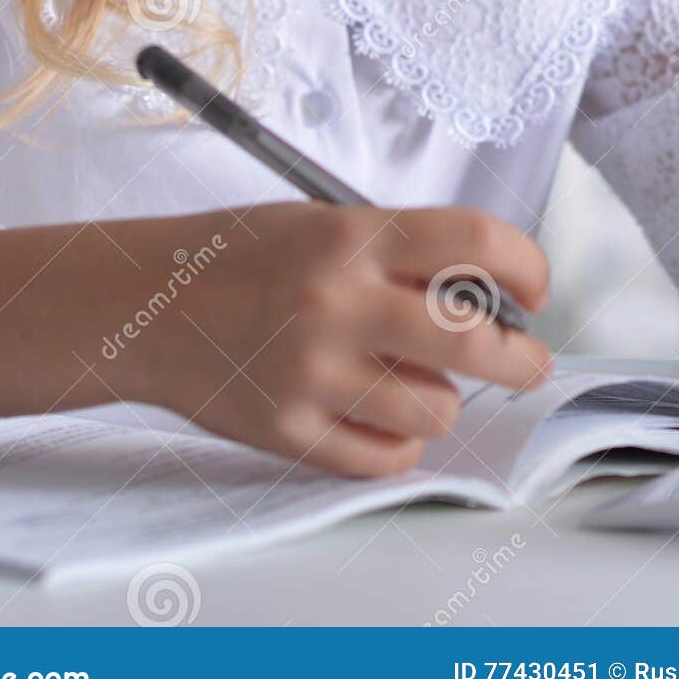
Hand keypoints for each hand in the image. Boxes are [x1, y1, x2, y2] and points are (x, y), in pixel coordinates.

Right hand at [104, 201, 550, 478]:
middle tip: (524, 358)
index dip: (528, 267)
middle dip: (520, 357)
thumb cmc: (237, 255)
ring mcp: (313, 374)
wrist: (144, 303)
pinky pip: (387, 457)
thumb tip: (489, 295)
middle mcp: (338, 303)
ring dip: (443, 398)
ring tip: (416, 379)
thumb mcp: (321, 222)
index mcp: (350, 237)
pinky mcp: (290, 432)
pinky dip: (399, 440)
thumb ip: (399, 253)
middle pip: (476, 341)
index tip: (534, 290)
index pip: (477, 241)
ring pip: (438, 408)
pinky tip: (383, 414)